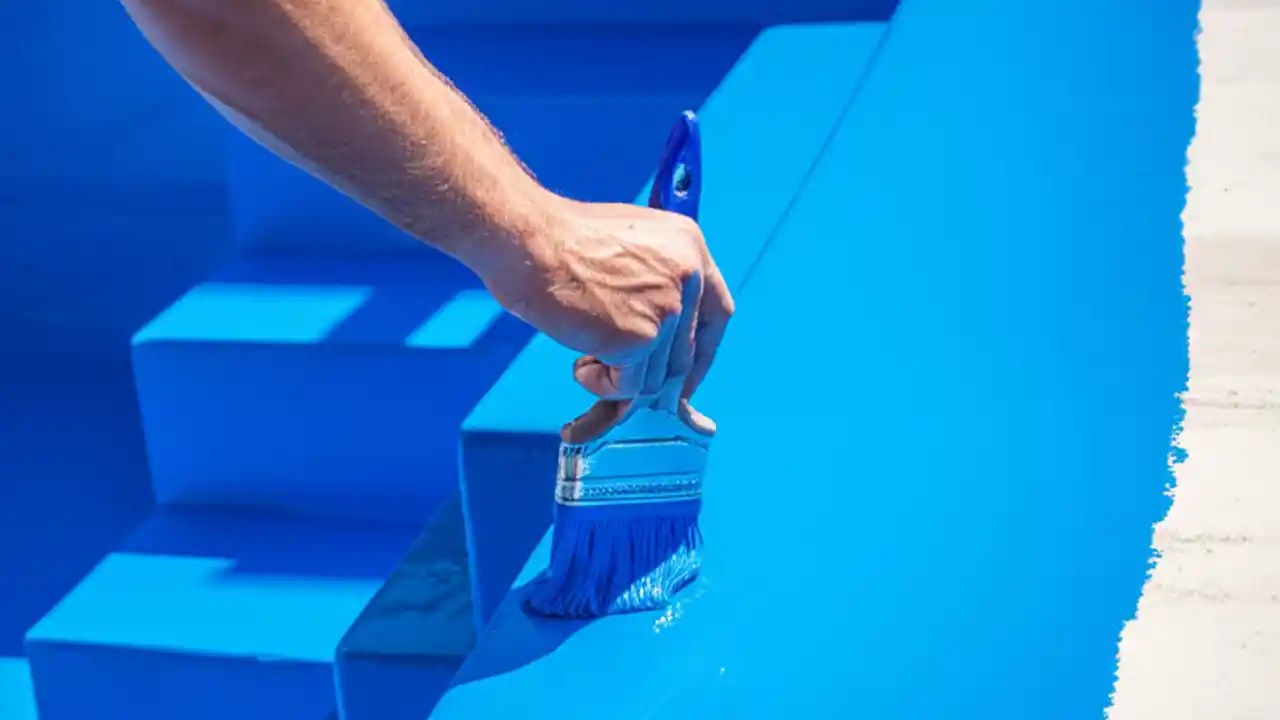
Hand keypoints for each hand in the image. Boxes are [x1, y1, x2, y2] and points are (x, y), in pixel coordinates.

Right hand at [483, 196, 733, 442]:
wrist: (526, 239)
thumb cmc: (558, 239)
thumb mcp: (629, 242)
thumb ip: (655, 278)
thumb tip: (662, 332)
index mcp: (690, 246)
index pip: (717, 313)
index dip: (701, 352)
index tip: (682, 376)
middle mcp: (689, 276)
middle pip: (686, 352)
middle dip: (658, 379)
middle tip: (632, 390)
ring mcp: (668, 309)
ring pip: (655, 374)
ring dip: (620, 379)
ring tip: (587, 364)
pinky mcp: (640, 338)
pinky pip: (629, 385)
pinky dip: (602, 385)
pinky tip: (580, 367)